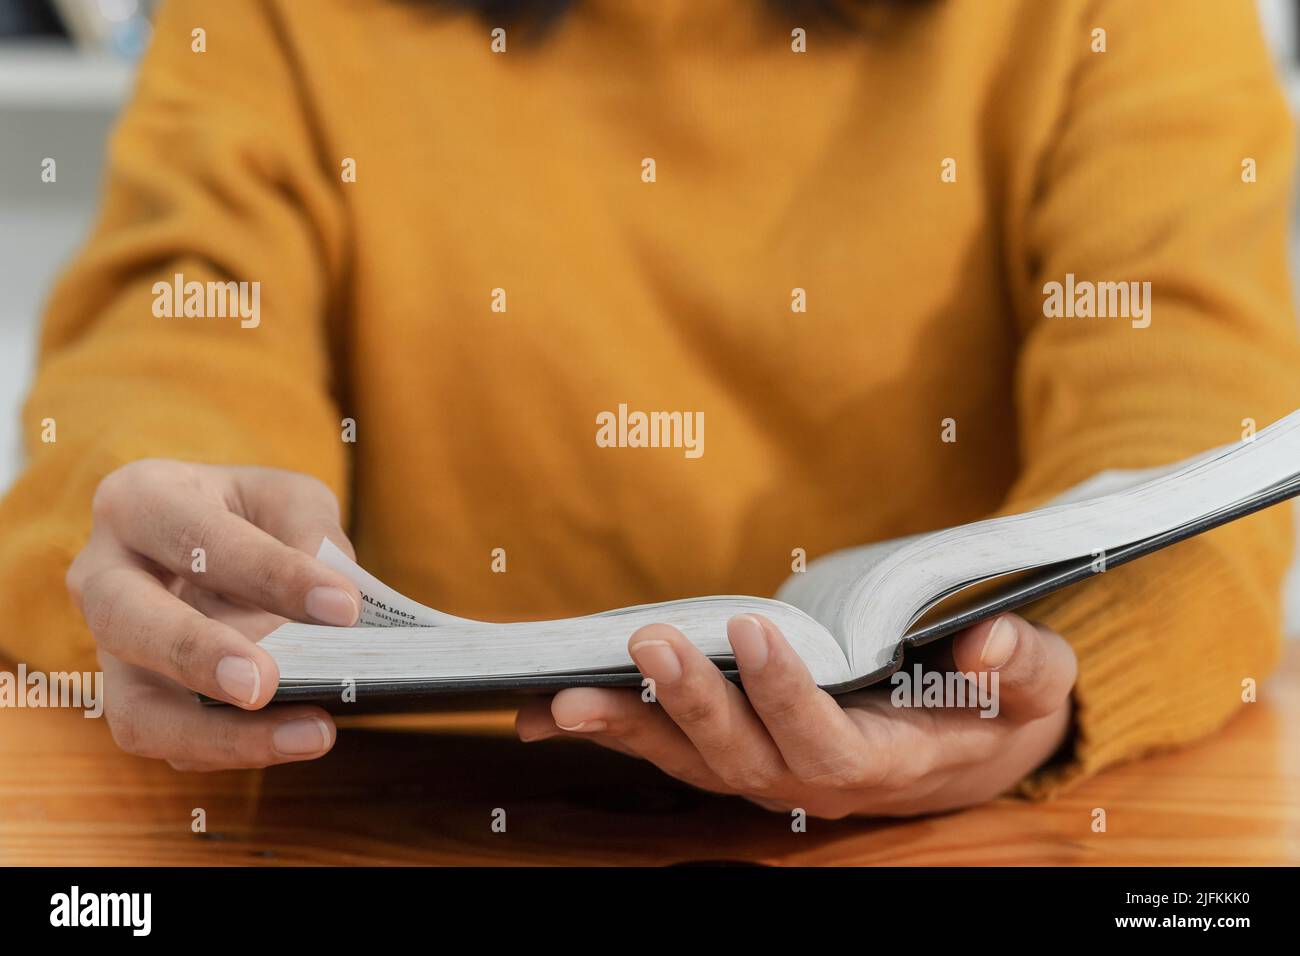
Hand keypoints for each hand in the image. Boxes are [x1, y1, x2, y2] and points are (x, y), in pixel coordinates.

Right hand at [66, 459, 362, 770]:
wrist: (222, 546)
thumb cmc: (254, 516)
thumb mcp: (291, 500)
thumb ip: (312, 535)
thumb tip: (334, 603)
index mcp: (142, 501)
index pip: (200, 537)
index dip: (272, 574)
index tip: (344, 606)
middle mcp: (103, 574)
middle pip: (129, 622)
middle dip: (196, 656)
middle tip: (263, 686)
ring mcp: (110, 649)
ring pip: (137, 711)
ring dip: (221, 735)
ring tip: (312, 732)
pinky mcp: (136, 701)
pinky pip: (174, 741)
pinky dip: (237, 747)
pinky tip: (298, 738)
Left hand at [516, 612, 1076, 817]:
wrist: (969, 751)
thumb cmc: (997, 709)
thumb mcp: (1034, 685)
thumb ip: (1019, 667)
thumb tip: (987, 644)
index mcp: (885, 764)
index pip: (826, 741)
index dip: (787, 693)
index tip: (755, 629)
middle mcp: (813, 781)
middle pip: (741, 758)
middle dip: (693, 703)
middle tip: (650, 642)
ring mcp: (768, 773)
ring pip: (690, 762)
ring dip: (629, 726)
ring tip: (563, 699)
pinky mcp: (737, 755)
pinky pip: (670, 749)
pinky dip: (615, 729)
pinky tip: (550, 712)